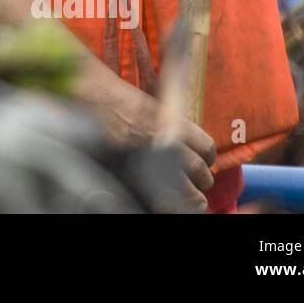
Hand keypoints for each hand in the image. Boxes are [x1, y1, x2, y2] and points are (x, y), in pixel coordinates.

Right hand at [85, 65, 216, 209]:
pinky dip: (170, 201)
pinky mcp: (137, 171)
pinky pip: (162, 195)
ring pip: (186, 188)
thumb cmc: (121, 100)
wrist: (95, 99)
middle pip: (199, 170)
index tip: (205, 162)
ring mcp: (154, 158)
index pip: (206, 147)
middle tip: (200, 184)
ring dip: (192, 196)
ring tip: (193, 199)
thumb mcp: (155, 105)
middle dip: (203, 180)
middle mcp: (169, 141)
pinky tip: (170, 203)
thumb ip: (173, 123)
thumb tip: (189, 144)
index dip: (208, 158)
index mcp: (176, 123)